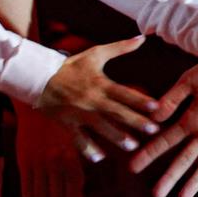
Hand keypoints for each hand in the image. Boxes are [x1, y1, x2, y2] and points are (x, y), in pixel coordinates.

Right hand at [13, 101, 87, 196]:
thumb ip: (78, 173)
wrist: (39, 105)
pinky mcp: (24, 158)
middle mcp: (55, 160)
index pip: (72, 190)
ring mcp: (38, 160)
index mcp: (71, 157)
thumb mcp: (75, 146)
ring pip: (41, 191)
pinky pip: (26, 182)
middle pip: (57, 194)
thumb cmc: (62, 127)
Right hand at [33, 35, 163, 157]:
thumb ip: (120, 47)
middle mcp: (92, 100)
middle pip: (117, 112)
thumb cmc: (72, 65)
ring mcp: (80, 113)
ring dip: (117, 137)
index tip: (156, 107)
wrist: (40, 77)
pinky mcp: (68, 123)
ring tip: (133, 146)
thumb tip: (143, 38)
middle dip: (135, 122)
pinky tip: (100, 158)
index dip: (140, 100)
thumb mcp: (95, 54)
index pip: (124, 93)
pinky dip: (88, 149)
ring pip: (101, 128)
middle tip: (153, 131)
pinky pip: (79, 139)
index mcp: (101, 84)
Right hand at [129, 39, 197, 196]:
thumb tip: (154, 117)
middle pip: (185, 158)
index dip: (150, 154)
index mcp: (191, 118)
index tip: (132, 167)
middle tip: (156, 194)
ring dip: (196, 179)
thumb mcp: (190, 80)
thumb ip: (172, 98)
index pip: (166, 140)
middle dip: (171, 175)